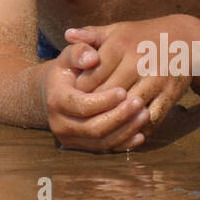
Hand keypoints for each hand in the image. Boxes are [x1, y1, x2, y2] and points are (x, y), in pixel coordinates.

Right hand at [42, 36, 152, 151]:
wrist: (56, 91)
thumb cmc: (70, 69)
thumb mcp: (71, 55)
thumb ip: (80, 50)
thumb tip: (92, 58)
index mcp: (56, 100)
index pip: (82, 105)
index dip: (104, 100)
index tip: (123, 91)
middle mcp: (59, 123)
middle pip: (94, 127)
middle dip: (119, 116)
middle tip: (139, 103)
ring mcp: (70, 139)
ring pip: (102, 141)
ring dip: (125, 130)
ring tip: (144, 114)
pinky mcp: (81, 147)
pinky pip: (105, 149)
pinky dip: (124, 143)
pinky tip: (140, 132)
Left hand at [65, 21, 192, 138]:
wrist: (184, 40)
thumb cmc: (140, 37)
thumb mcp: (116, 30)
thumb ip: (90, 35)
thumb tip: (67, 35)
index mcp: (120, 45)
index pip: (93, 75)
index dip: (80, 90)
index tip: (73, 97)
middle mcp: (138, 62)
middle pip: (108, 94)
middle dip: (94, 107)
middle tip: (82, 117)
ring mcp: (156, 79)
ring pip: (129, 109)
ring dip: (115, 120)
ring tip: (100, 126)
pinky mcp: (171, 94)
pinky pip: (151, 118)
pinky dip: (137, 127)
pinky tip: (125, 130)